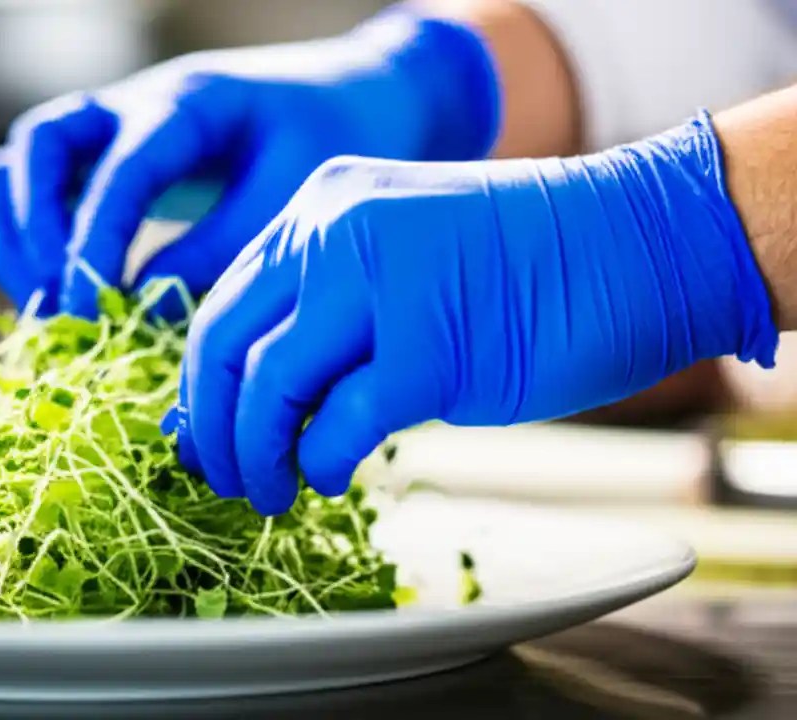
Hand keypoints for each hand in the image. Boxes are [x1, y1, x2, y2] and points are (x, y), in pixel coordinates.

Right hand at [0, 7, 499, 315]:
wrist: (353, 94)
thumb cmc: (330, 136)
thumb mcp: (287, 197)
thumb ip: (215, 252)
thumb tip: (138, 312)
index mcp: (184, 105)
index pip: (118, 170)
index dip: (93, 243)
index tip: (86, 309)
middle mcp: (132, 104)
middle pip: (38, 144)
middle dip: (31, 229)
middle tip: (53, 303)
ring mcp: (113, 124)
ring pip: (23, 158)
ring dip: (15, 229)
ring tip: (39, 303)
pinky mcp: (111, 153)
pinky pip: (41, 180)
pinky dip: (26, 229)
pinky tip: (49, 287)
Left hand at [176, 112, 777, 514]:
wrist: (643, 241)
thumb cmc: (526, 263)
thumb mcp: (400, 256)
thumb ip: (326, 311)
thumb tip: (251, 402)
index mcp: (321, 205)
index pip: (223, 303)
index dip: (203, 383)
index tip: (204, 435)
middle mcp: (336, 231)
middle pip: (225, 344)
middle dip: (211, 427)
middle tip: (224, 477)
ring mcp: (382, 284)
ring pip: (266, 385)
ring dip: (254, 456)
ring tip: (268, 492)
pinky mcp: (432, 349)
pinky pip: (338, 424)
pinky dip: (319, 464)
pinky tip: (329, 478)